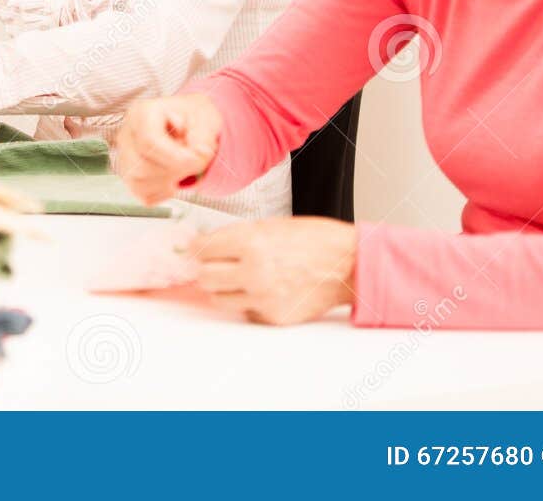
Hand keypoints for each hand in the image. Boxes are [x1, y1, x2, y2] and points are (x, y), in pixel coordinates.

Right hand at [115, 92, 224, 203]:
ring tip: (183, 165)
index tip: (199, 159)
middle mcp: (126, 135)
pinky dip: (165, 192)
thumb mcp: (205, 118)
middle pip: (142, 166)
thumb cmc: (193, 119)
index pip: (148, 141)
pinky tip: (174, 175)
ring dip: (170, 181)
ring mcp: (124, 158)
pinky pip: (145, 196)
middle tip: (194, 160)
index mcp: (141, 113)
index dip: (176, 157)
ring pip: (140, 183)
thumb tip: (199, 154)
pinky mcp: (129, 178)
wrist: (190, 125)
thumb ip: (203, 136)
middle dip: (175, 170)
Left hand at [187, 217, 357, 324]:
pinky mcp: (272, 317)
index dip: (196, 248)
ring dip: (221, 289)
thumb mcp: (270, 226)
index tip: (194, 249)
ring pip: (217, 299)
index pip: (202, 248)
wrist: (347, 264)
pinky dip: (247, 302)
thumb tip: (203, 244)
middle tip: (212, 265)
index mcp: (251, 241)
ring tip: (237, 279)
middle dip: (205, 270)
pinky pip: (244, 312)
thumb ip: (235, 236)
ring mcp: (263, 297)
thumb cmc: (313, 240)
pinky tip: (262, 290)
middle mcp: (254, 271)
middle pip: (203, 277)